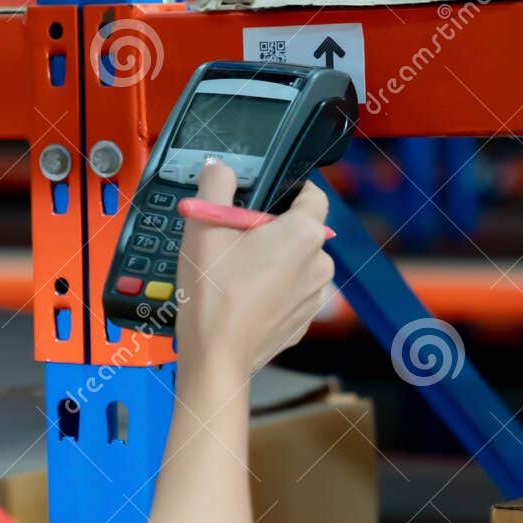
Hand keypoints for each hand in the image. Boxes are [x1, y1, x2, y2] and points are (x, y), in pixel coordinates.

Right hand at [174, 160, 334, 384]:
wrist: (216, 355)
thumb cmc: (213, 293)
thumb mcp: (204, 226)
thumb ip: (215, 185)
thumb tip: (219, 167)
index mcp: (303, 233)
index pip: (313, 194)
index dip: (289, 189)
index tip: (265, 195)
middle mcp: (319, 263)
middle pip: (300, 231)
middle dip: (271, 229)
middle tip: (234, 238)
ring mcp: (313, 297)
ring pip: (295, 263)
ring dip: (272, 261)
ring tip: (234, 272)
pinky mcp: (302, 322)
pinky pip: (289, 293)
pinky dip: (271, 290)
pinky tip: (241, 297)